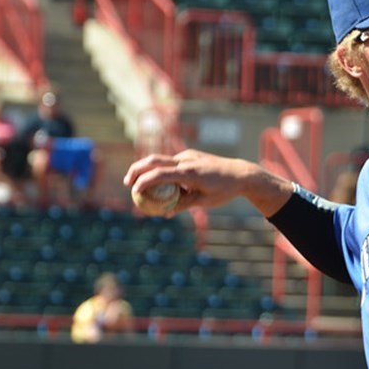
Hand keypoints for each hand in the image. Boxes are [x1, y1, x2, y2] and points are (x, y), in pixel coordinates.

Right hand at [124, 150, 292, 216]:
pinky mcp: (191, 154)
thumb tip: (165, 214)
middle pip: (154, 160)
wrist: (241, 173)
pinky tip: (164, 184)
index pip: (160, 174)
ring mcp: (189, 155)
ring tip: (140, 185)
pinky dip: (163, 171)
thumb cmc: (224, 191)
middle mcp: (187, 160)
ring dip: (148, 170)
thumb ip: (183, 205)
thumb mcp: (204, 202)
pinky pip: (172, 162)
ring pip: (161, 160)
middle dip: (137, 169)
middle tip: (127, 183)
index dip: (145, 182)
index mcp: (190, 173)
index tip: (135, 192)